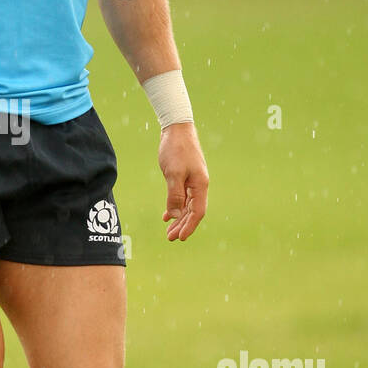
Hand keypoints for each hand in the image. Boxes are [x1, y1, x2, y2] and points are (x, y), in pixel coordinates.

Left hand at [159, 121, 208, 240]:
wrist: (176, 128)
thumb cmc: (176, 149)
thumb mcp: (173, 173)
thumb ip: (175, 195)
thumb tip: (176, 215)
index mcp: (200, 185)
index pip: (198, 212)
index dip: (190, 226)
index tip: (180, 238)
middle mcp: (199, 185)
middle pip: (193, 211)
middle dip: (183, 226)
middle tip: (171, 238)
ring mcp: (192, 181)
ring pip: (187, 205)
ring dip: (179, 219)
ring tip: (169, 231)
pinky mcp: (184, 176)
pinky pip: (182, 197)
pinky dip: (175, 207)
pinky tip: (167, 215)